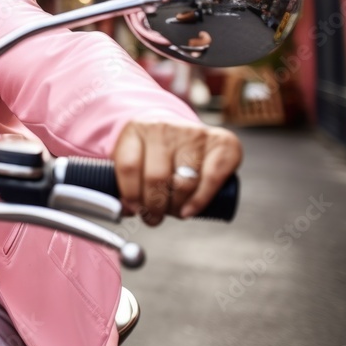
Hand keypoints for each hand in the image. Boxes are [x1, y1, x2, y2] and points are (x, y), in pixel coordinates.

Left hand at [113, 120, 241, 225]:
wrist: (181, 128)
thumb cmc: (154, 150)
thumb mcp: (133, 157)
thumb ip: (123, 182)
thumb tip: (124, 210)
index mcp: (136, 130)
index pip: (129, 167)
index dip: (130, 196)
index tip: (134, 210)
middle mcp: (164, 128)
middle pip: (156, 178)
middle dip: (154, 207)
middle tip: (154, 217)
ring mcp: (194, 133)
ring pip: (183, 183)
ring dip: (176, 207)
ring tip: (172, 212)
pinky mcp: (222, 142)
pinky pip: (212, 178)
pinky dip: (200, 201)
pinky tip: (189, 211)